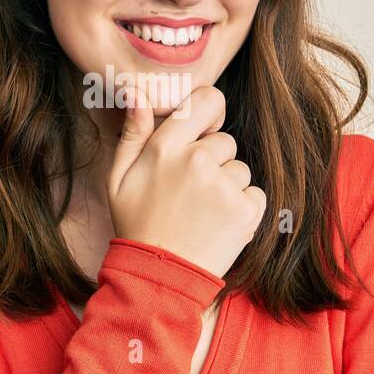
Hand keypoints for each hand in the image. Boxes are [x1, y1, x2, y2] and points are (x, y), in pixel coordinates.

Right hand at [106, 84, 266, 278]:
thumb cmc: (137, 225)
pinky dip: (242, 208)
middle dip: (212, 161)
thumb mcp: (118, 179)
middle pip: (225, 141)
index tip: (203, 134)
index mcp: (166, 147)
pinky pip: (255, 194)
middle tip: (189, 192)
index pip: (208, 100)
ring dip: (227, 187)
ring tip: (202, 212)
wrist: (159, 278)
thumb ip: (132, 135)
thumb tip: (138, 95)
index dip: (210, 115)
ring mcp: (224, 186)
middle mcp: (198, 161)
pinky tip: (218, 223)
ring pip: (240, 170)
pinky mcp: (247, 211)